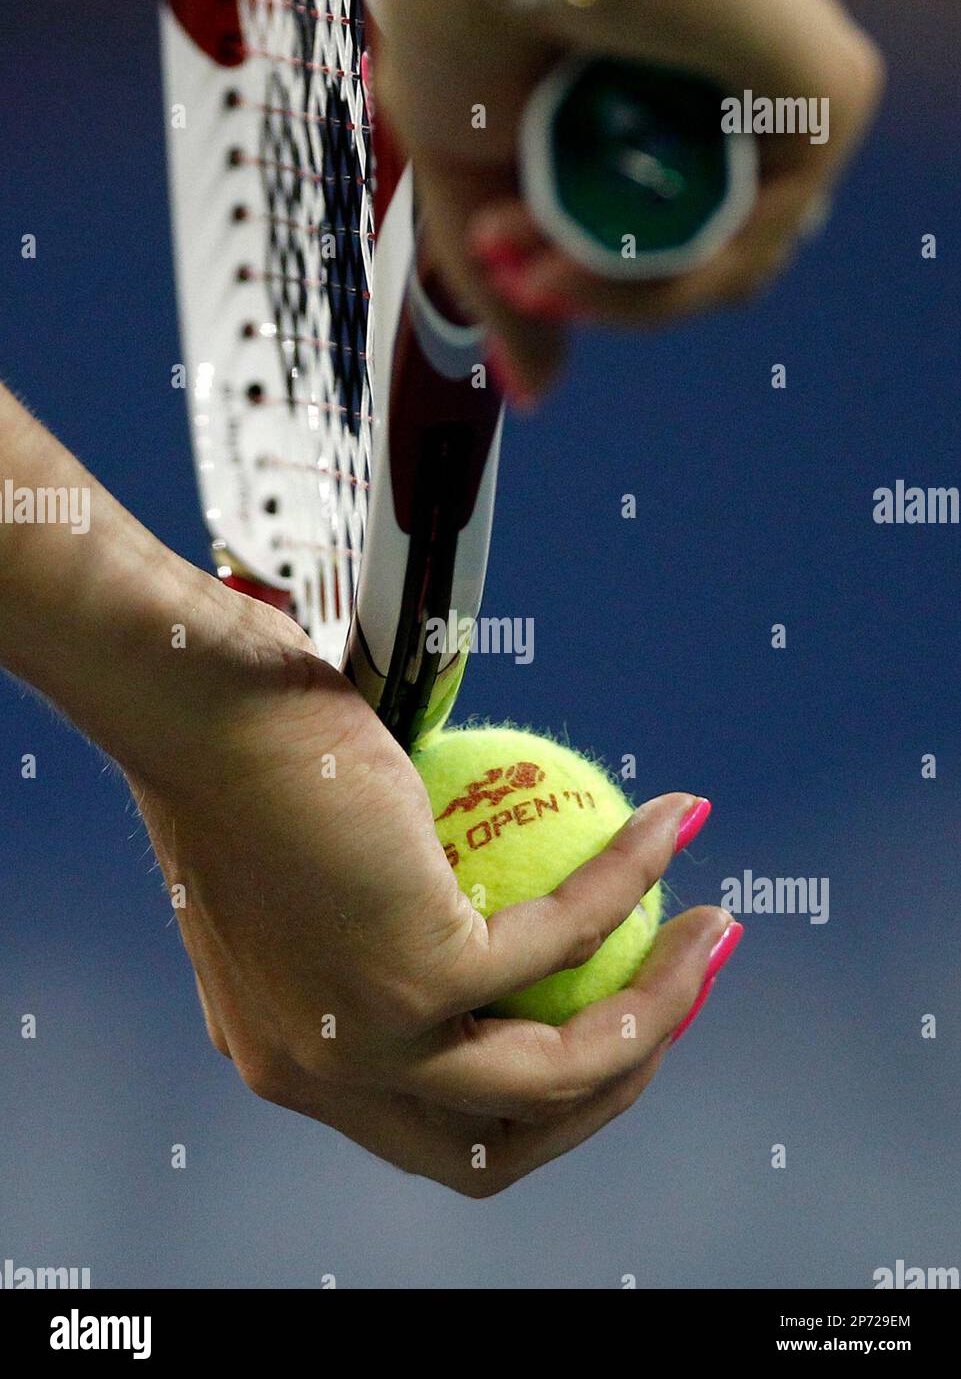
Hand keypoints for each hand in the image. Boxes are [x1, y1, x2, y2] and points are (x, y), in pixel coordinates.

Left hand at [126, 597, 735, 1195]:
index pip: (440, 1127)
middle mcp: (323, 1075)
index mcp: (298, 1060)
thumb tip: (500, 899)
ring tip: (711, 935)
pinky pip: (564, 939)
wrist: (194, 701)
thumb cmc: (248, 752)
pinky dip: (630, 883)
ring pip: (559, 1076)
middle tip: (675, 992)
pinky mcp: (410, 979)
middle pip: (504, 1145)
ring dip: (660, 1011)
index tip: (603, 1014)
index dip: (540, 1100)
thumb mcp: (316, 863)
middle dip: (613, 1088)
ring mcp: (367, 1039)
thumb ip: (388, 916)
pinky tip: (671, 824)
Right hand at [372, 0, 884, 404]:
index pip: (664, 237)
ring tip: (528, 269)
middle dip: (596, 289)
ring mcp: (783, 95)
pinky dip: (657, 288)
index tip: (514, 278)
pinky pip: (754, 249)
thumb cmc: (458, 22)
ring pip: (725, 269)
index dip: (590, 282)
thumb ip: (514, 297)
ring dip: (611, 295)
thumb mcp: (469, 192)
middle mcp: (734, 96)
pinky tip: (573, 271)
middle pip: (697, 263)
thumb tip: (536, 395)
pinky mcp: (826, 99)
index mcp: (669, 102)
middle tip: (517, 275)